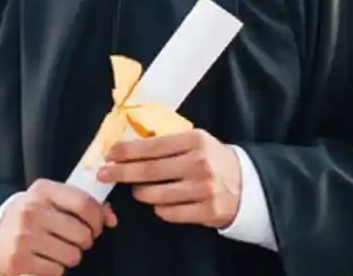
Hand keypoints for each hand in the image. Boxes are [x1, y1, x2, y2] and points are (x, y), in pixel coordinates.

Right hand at [0, 178, 117, 275]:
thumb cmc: (32, 215)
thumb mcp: (52, 200)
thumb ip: (83, 204)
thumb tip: (111, 218)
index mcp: (43, 191)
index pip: (84, 203)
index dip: (98, 218)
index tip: (97, 225)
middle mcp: (32, 211)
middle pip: (82, 234)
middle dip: (85, 240)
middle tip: (75, 239)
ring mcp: (24, 236)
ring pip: (72, 256)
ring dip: (70, 256)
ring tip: (57, 248)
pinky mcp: (19, 259)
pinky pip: (57, 271)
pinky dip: (55, 268)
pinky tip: (44, 258)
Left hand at [95, 129, 241, 228]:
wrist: (248, 184)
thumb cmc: (213, 159)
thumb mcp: (197, 141)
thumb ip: (169, 141)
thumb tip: (129, 145)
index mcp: (195, 141)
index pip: (152, 145)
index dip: (126, 151)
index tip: (109, 154)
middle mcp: (199, 164)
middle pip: (148, 171)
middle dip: (121, 172)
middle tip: (104, 174)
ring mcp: (203, 189)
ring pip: (155, 194)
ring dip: (139, 192)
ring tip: (136, 189)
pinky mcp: (207, 211)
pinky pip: (169, 212)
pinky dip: (159, 207)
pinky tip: (160, 201)